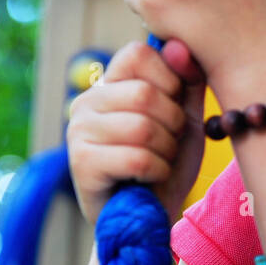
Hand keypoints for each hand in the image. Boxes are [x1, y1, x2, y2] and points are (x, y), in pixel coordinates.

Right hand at [66, 39, 207, 227]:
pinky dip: (156, 171)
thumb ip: (188, 79)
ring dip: (167, 151)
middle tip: (169, 143)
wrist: (150, 219)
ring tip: (160, 161)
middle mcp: (86, 101)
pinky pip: (136, 158)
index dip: (169, 80)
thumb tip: (178, 45)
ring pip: (143, 127)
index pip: (138, 53)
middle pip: (145, 94)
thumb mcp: (187, 116)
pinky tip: (150, 178)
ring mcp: (78, 131)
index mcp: (110, 83)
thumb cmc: (167, 163)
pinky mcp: (81, 163)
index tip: (174, 108)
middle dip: (173, 123)